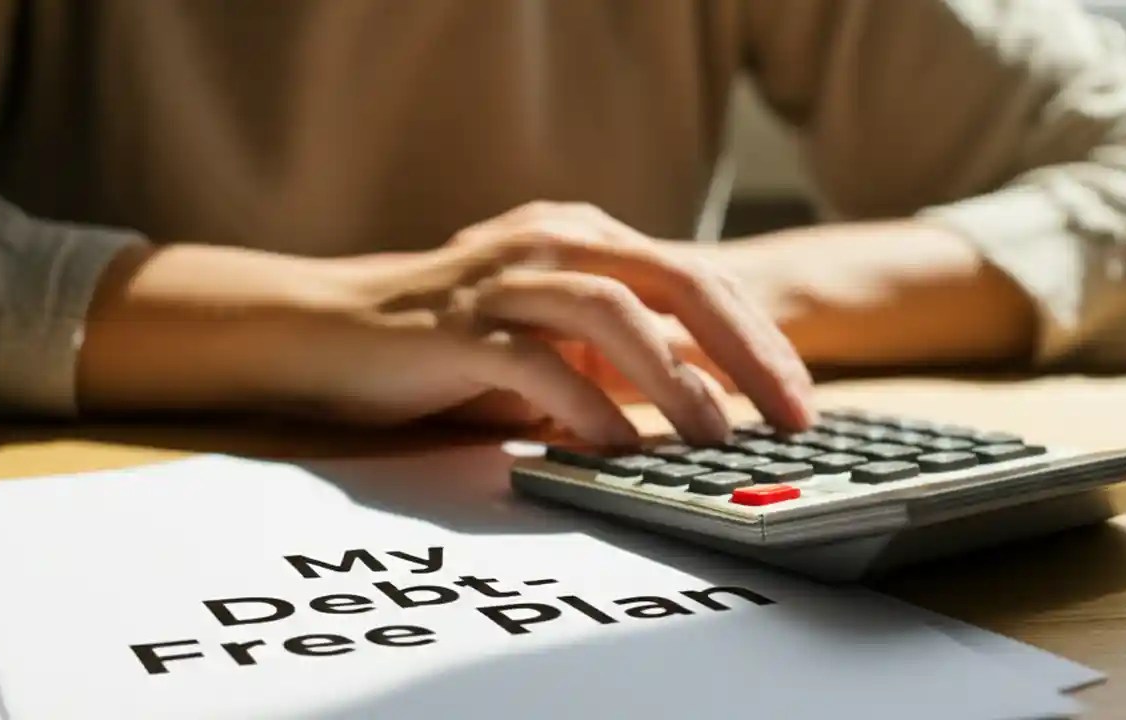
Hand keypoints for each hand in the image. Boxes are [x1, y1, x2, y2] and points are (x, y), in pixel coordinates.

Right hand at [79, 202, 816, 443]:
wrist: (326, 330)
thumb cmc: (445, 342)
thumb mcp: (547, 341)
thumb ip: (615, 356)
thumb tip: (703, 399)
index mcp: (582, 236)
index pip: (695, 277)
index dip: (757, 337)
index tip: (798, 396)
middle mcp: (552, 241)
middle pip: (676, 281)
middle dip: (746, 352)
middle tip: (792, 415)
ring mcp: (504, 279)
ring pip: (614, 315)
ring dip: (676, 380)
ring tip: (717, 439)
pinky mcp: (458, 327)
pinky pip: (538, 364)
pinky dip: (586, 409)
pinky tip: (617, 449)